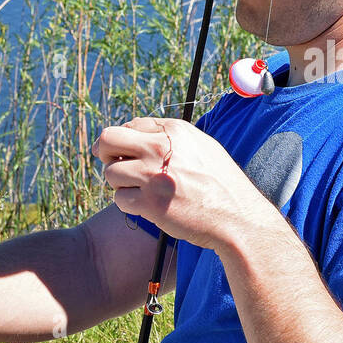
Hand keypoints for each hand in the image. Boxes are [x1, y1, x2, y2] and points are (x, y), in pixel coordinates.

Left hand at [92, 117, 275, 251]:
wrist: (237, 217)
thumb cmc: (218, 183)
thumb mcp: (200, 147)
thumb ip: (168, 137)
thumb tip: (132, 131)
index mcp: (174, 131)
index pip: (130, 125)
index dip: (127, 142)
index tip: (132, 156)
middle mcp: (160, 148)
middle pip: (107, 139)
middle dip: (106, 154)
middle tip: (119, 167)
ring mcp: (153, 175)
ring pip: (110, 173)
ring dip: (121, 184)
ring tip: (143, 191)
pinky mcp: (149, 203)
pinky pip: (119, 199)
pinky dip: (130, 205)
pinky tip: (150, 207)